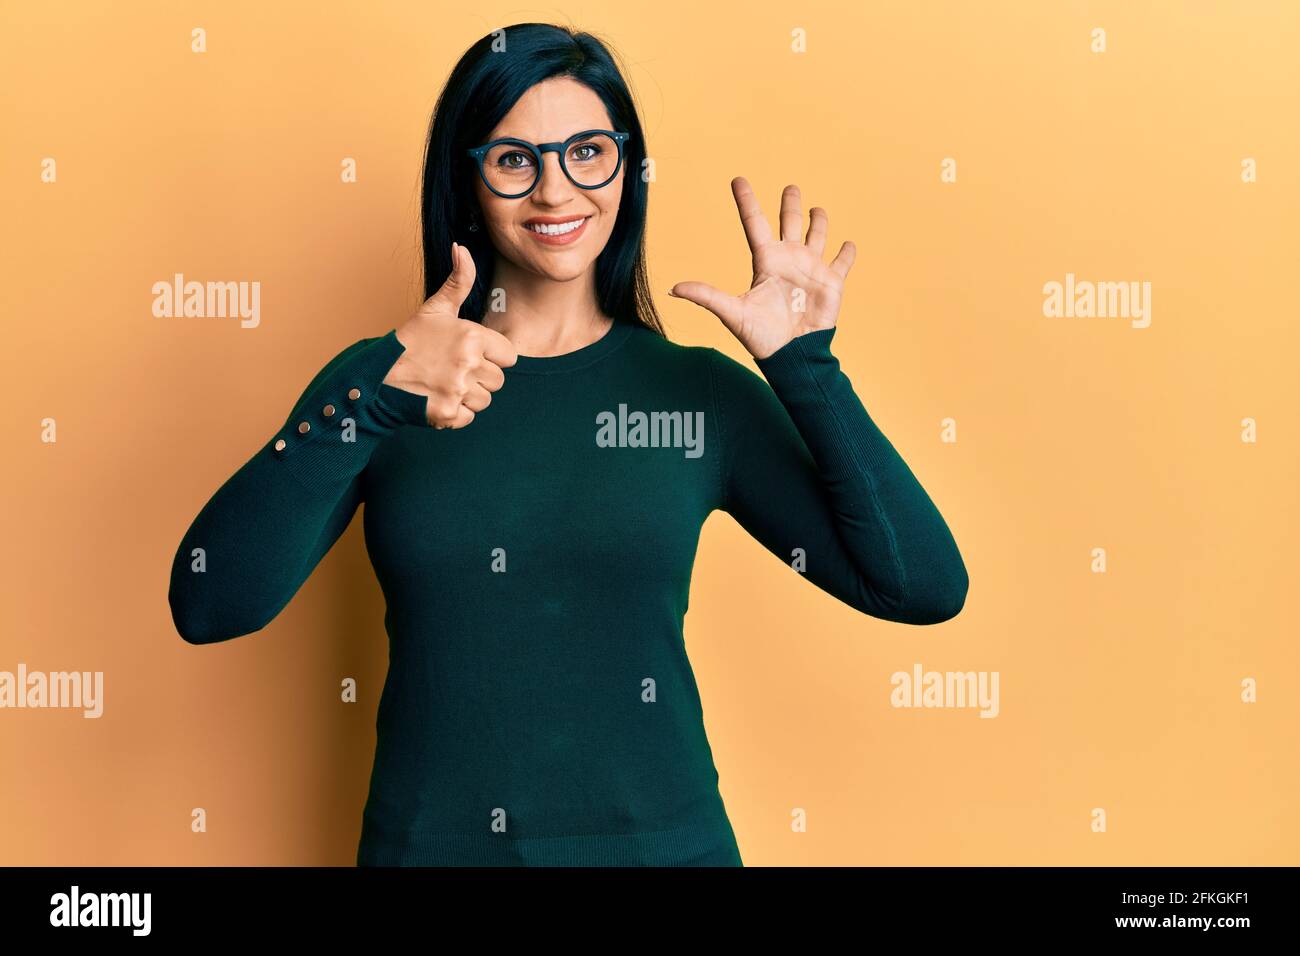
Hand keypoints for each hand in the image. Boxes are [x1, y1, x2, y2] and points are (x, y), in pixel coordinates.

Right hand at [386, 242, 517, 427]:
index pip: (509, 356)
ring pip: (485, 400)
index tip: (469, 354)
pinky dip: (456, 413)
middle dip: (480, 377)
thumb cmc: (410, 341)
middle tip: (453, 370)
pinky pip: (469, 418)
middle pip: (498, 381)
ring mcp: (458, 390)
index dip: (492, 356)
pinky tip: (437, 398)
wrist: (377, 374)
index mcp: (472, 337)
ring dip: (468, 396)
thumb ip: (458, 281)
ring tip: (444, 383)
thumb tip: (461, 248)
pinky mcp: (448, 414)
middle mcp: (469, 364)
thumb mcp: (436, 308)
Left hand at [668, 177, 856, 359]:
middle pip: (790, 222)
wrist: (792, 354)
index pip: (755, 223)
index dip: (747, 201)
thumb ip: (705, 296)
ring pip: (817, 235)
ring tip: (817, 210)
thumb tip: (672, 289)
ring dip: (819, 222)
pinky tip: (848, 244)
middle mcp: (788, 259)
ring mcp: (811, 268)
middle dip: (791, 204)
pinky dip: (847, 252)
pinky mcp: (832, 281)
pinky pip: (842, 262)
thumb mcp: (731, 312)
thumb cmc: (761, 336)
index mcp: (765, 261)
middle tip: (791, 187)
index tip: (737, 180)